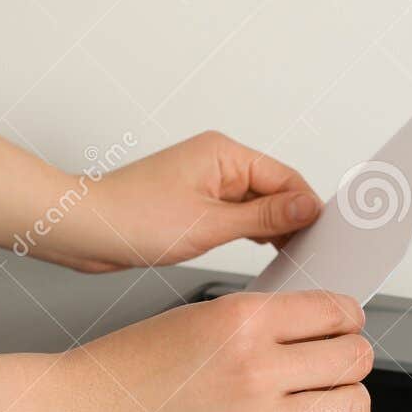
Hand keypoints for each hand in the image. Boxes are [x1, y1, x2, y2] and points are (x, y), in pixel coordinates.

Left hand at [25, 131, 321, 271]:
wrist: (83, 231)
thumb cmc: (131, 220)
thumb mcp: (209, 225)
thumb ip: (263, 218)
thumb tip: (305, 208)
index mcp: (224, 154)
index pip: (286, 177)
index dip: (308, 207)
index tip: (328, 234)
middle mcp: (217, 162)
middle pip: (275, 189)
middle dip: (293, 219)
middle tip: (314, 252)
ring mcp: (206, 182)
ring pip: (257, 205)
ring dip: (272, 229)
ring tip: (290, 257)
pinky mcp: (194, 203)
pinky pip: (236, 216)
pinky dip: (251, 233)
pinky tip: (262, 254)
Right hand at [50, 290, 372, 411]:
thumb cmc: (127, 368)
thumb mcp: (198, 317)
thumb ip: (260, 322)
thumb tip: (315, 327)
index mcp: (243, 320)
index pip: (338, 312)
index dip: (347, 320)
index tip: (343, 327)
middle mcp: (256, 368)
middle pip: (355, 359)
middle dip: (350, 360)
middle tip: (333, 365)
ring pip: (352, 408)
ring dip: (343, 402)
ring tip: (320, 401)